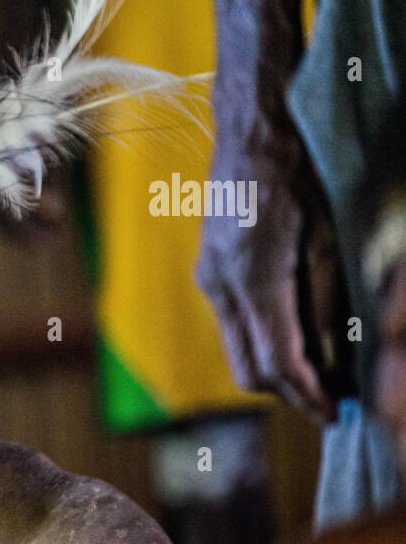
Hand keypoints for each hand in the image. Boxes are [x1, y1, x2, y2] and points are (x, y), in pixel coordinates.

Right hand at [195, 142, 335, 422]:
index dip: (309, 394)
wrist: (251, 131)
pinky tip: (294, 336)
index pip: (279, 359)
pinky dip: (262, 343)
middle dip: (289, 392)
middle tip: (330, 400)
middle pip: (248, 368)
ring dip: (275, 370)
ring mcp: (208, 279)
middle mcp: (219, 284)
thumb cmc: (297, 173)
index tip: (336, 412)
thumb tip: (332, 359)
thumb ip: (325, 301)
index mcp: (252, 275)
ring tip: (319, 371)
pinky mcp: (207, 272)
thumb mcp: (326, 236)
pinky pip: (233, 326)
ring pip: (237, 351)